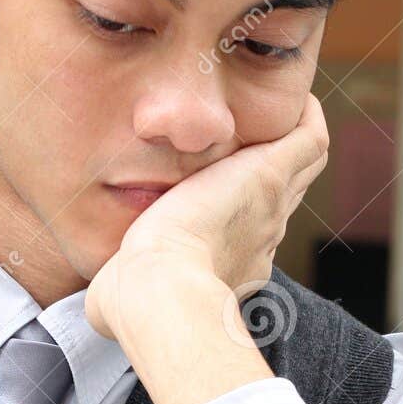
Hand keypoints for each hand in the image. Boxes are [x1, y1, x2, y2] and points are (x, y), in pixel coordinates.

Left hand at [86, 91, 329, 341]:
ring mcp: (271, 205)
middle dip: (277, 165)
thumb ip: (111, 294)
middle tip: (263, 130)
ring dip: (296, 134)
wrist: (158, 284)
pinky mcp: (270, 174)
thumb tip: (93, 308)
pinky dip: (306, 114)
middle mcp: (261, 235)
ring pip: (304, 164)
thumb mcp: (119, 298)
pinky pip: (309, 136)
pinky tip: (293, 95)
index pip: (248, 228)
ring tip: (283, 105)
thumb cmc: (133, 299)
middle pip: (286, 193)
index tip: (225, 186)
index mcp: (230, 262)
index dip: (242, 206)